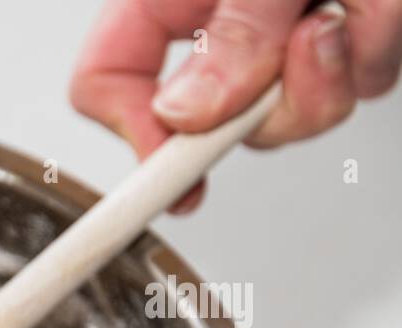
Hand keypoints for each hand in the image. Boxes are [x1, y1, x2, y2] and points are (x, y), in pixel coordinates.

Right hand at [69, 0, 401, 210]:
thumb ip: (232, 30)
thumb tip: (184, 114)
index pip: (107, 81)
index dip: (136, 128)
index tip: (178, 157)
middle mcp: (217, 20)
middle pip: (208, 123)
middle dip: (268, 105)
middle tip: (309, 40)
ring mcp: (280, 38)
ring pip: (287, 116)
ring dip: (336, 72)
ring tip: (353, 3)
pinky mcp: (344, 42)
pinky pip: (353, 87)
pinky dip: (377, 47)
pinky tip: (378, 3)